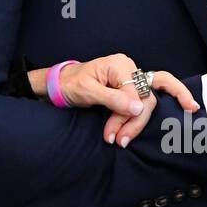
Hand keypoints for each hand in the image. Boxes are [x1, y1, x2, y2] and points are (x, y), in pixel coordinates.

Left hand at [38, 54, 199, 147]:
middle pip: (145, 100)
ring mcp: (130, 79)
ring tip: (119, 139)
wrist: (61, 83)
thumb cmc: (71, 84)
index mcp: (120, 65)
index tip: (114, 135)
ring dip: (132, 124)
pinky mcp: (128, 89)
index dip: (127, 117)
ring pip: (143, 105)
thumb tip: (139, 108)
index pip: (136, 94)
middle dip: (132, 123)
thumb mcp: (88, 91)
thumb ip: (113, 99)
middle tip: (119, 140)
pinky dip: (131, 120)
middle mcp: (129, 69)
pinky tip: (123, 131)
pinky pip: (137, 106)